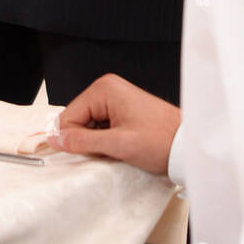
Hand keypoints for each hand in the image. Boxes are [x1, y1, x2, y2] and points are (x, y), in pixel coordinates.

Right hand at [48, 73, 181, 175]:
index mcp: (104, 89)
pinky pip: (100, 127)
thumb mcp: (119, 144)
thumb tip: (56, 139)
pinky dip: (105, 140)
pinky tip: (120, 147)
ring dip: (96, 142)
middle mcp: (107, 89)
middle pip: (77, 120)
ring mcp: (114, 99)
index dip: (72, 139)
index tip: (86, 154)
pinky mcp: (121, 110)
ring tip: (117, 149)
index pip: (68, 116)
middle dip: (87, 140)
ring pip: (88, 126)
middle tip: (108, 151)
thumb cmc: (161, 140)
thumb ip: (84, 142)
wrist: (186, 144)